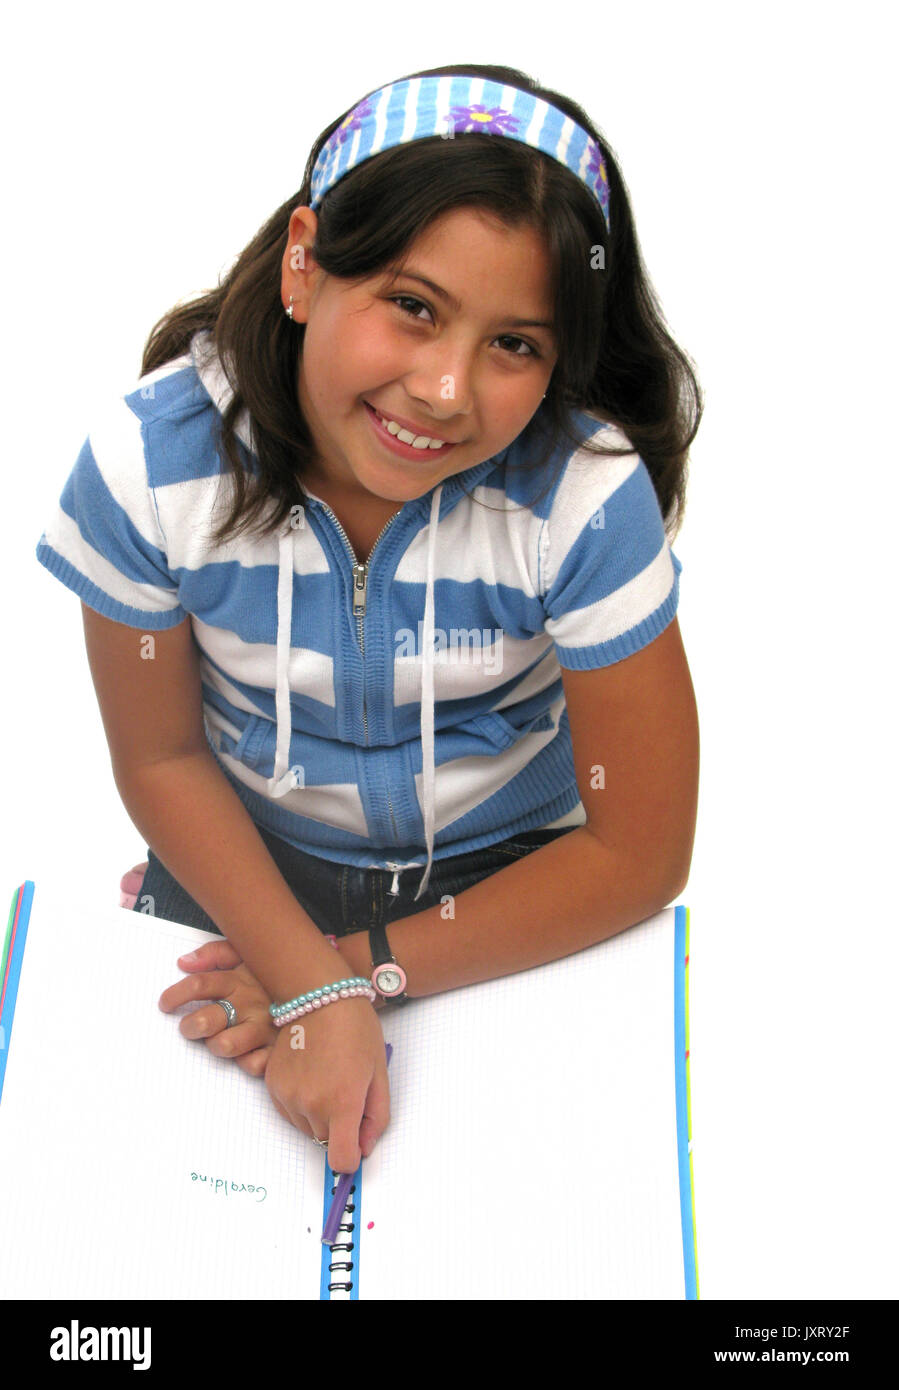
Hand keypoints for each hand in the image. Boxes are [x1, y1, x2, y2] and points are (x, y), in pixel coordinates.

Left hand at [158, 938, 277, 1076]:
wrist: (323, 989)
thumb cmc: (274, 976)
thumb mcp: (248, 954)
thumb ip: (216, 953)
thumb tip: (183, 962)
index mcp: (239, 980)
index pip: (199, 985)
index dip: (176, 995)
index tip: (165, 1004)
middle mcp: (249, 1003)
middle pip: (206, 1019)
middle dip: (190, 1026)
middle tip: (189, 1027)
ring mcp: (264, 1028)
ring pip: (224, 1045)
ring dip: (216, 1045)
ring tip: (218, 1041)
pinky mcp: (278, 1049)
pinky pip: (253, 1064)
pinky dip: (248, 1062)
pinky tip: (248, 1054)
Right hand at [265, 993, 389, 1174]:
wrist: (319, 996)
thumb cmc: (356, 1029)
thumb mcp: (379, 1072)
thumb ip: (376, 1117)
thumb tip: (365, 1150)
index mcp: (342, 1102)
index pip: (341, 1160)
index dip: (351, 1159)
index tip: (356, 1143)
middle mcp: (311, 1104)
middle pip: (325, 1140)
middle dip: (338, 1125)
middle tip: (347, 1088)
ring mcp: (288, 1096)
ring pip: (306, 1126)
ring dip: (318, 1114)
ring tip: (328, 1076)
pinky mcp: (272, 1086)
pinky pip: (289, 1110)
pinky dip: (300, 1100)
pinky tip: (311, 1072)